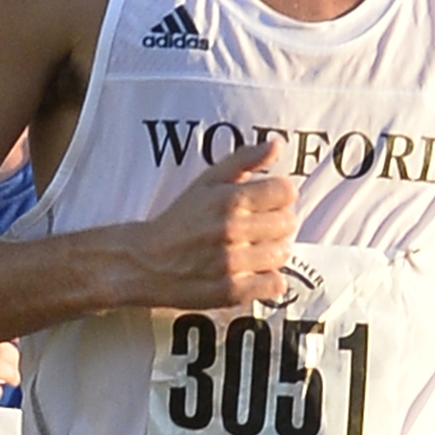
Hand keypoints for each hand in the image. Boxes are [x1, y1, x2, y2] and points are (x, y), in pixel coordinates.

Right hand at [128, 139, 298, 308]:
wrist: (146, 262)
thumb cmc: (181, 219)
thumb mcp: (207, 181)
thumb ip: (244, 159)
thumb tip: (277, 143)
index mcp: (229, 198)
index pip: (286, 191)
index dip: (279, 195)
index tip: (268, 202)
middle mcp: (232, 229)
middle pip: (288, 222)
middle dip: (277, 223)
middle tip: (258, 227)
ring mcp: (232, 262)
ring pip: (283, 252)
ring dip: (272, 251)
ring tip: (252, 250)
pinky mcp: (231, 291)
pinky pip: (275, 284)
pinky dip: (268, 280)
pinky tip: (252, 272)